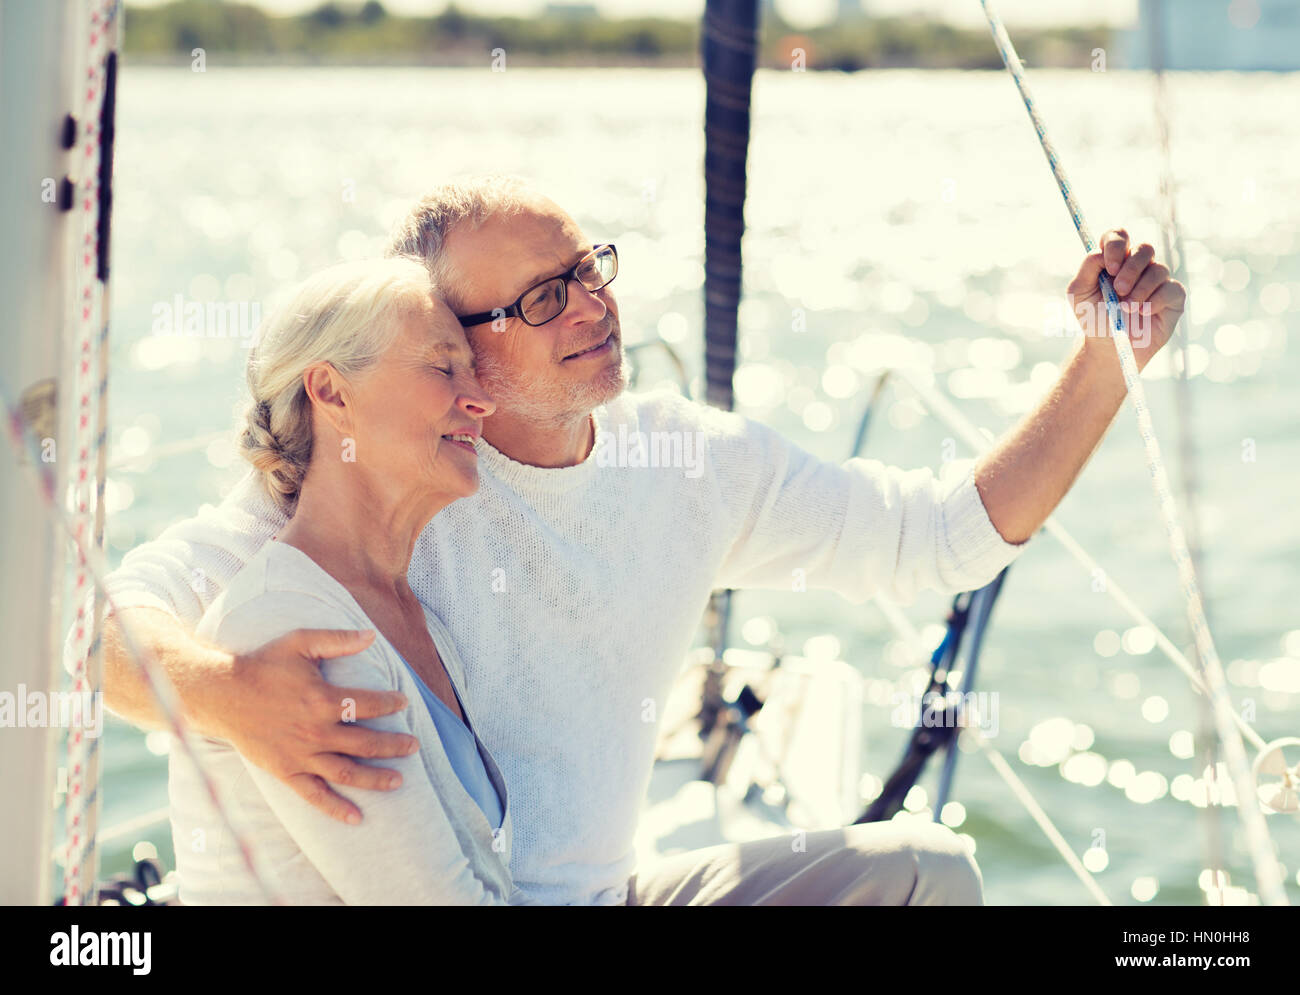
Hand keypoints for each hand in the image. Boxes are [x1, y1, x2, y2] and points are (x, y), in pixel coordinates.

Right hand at [208, 628, 418, 823]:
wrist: (222, 694)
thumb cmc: (264, 665)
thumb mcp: (300, 642)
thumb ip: (336, 639)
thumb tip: (371, 635)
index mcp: (322, 699)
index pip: (368, 705)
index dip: (390, 704)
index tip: (403, 703)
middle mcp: (315, 731)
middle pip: (366, 743)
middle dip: (394, 746)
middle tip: (414, 746)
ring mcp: (301, 754)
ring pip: (347, 772)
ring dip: (376, 778)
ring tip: (399, 781)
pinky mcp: (286, 771)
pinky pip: (314, 794)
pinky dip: (335, 808)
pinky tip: (356, 817)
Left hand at [1066, 228, 1185, 372]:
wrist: (1109, 347)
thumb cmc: (1094, 318)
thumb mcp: (1079, 294)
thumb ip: (1087, 269)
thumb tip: (1099, 252)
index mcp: (1116, 259)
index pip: (1118, 236)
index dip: (1116, 245)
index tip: (1109, 267)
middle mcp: (1139, 265)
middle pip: (1144, 248)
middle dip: (1130, 268)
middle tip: (1118, 290)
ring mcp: (1158, 279)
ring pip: (1158, 269)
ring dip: (1140, 289)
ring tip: (1126, 308)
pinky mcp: (1173, 296)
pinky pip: (1170, 289)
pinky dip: (1154, 301)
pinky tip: (1143, 313)